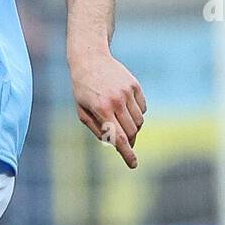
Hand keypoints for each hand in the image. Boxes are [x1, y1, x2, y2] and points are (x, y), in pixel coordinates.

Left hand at [69, 48, 145, 168]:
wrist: (90, 59)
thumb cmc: (82, 89)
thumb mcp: (82, 111)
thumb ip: (97, 129)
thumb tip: (114, 143)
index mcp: (101, 110)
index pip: (118, 137)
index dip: (127, 153)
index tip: (133, 164)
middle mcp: (116, 101)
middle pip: (131, 131)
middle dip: (129, 141)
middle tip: (124, 143)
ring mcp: (127, 92)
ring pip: (139, 121)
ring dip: (133, 127)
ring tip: (120, 120)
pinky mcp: (135, 86)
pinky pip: (143, 108)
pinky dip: (137, 113)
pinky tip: (125, 107)